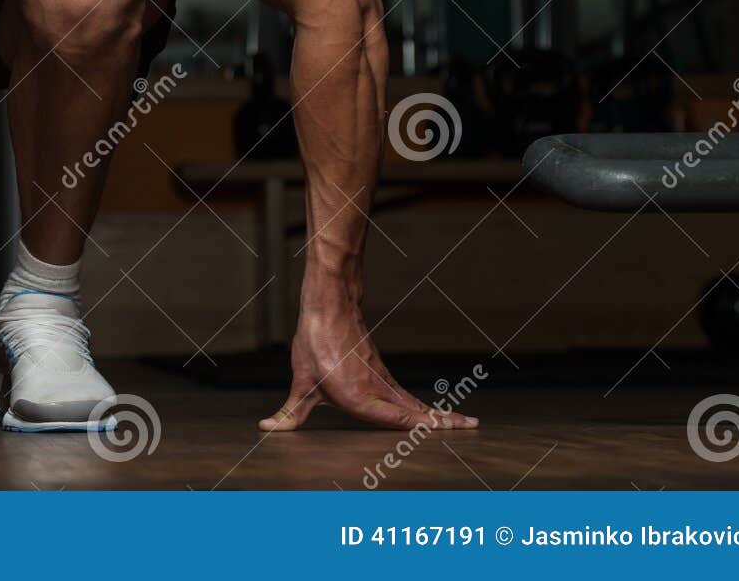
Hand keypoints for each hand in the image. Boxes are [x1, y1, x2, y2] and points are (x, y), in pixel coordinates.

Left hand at [259, 307, 478, 431]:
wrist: (328, 307)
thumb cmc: (313, 344)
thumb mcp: (300, 383)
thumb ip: (289, 413)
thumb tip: (266, 429)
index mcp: (361, 398)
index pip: (397, 419)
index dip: (421, 427)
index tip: (444, 431)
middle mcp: (377, 390)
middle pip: (416, 410)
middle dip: (443, 421)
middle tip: (472, 427)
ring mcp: (382, 378)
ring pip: (414, 401)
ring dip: (437, 413)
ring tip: (463, 422)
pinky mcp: (380, 370)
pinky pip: (405, 393)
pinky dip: (421, 405)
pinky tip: (428, 411)